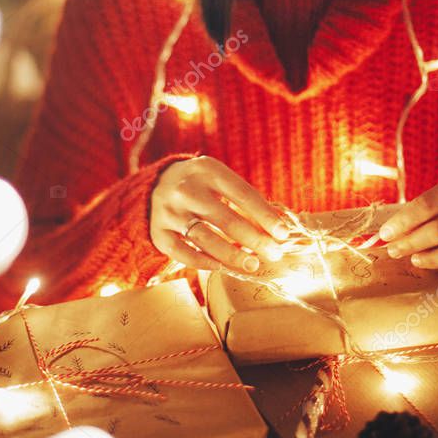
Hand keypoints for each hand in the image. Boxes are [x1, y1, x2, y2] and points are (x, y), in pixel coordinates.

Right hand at [150, 156, 290, 272]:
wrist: (154, 185)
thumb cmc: (200, 185)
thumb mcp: (219, 180)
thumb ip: (245, 200)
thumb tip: (277, 229)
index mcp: (207, 170)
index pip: (243, 195)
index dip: (266, 216)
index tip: (283, 234)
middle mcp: (186, 189)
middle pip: (227, 220)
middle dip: (255, 240)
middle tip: (273, 254)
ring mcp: (169, 212)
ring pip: (206, 239)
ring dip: (233, 256)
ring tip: (252, 265)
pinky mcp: (158, 232)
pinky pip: (183, 253)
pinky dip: (204, 262)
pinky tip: (221, 267)